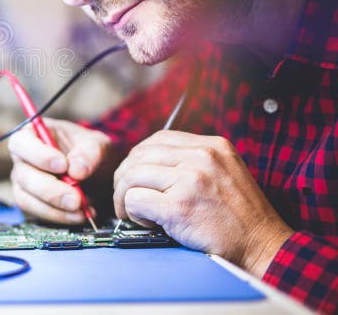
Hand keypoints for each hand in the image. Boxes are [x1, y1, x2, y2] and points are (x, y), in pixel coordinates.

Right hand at [8, 118, 111, 223]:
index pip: (21, 143)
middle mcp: (22, 159)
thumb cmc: (89, 151)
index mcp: (31, 135)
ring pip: (26, 199)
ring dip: (53, 209)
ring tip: (81, 210)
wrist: (96, 172)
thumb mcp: (96, 144)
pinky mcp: (31, 202)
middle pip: (23, 175)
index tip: (63, 165)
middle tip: (75, 199)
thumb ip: (89, 152)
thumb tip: (76, 171)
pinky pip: (37, 214)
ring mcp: (23, 183)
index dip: (38, 155)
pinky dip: (59, 217)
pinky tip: (80, 214)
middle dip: (50, 190)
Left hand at [113, 130, 292, 276]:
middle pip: (139, 155)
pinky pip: (135, 200)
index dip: (138, 158)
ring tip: (133, 212)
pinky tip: (147, 223)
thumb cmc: (240, 217)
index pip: (157, 139)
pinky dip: (133, 212)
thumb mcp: (225, 172)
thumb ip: (193, 161)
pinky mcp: (179, 207)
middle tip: (125, 197)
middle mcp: (201, 157)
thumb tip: (149, 162)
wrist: (263, 247)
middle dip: (124, 177)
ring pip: (132, 176)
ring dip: (124, 196)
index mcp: (212, 145)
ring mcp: (190, 180)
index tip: (135, 177)